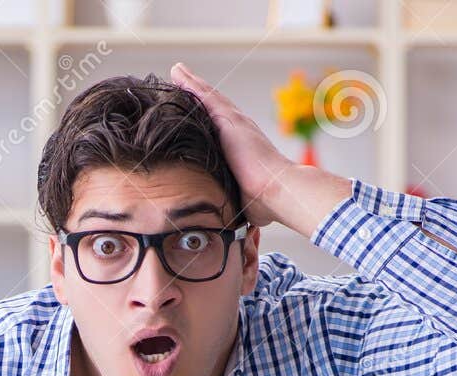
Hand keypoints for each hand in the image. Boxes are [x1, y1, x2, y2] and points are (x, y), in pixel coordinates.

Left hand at [170, 61, 351, 236]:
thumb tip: (231, 222)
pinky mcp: (229, 121)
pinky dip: (192, 85)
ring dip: (192, 84)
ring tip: (177, 71)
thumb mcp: (243, 200)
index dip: (207, 116)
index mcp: (241, 148)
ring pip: (208, 97)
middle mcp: (239, 131)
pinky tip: (179, 75)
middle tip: (181, 78)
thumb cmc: (266, 203)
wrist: (278, 192)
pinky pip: (206, 97)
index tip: (195, 109)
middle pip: (213, 106)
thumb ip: (235, 202)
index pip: (219, 128)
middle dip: (198, 93)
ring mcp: (235, 123)